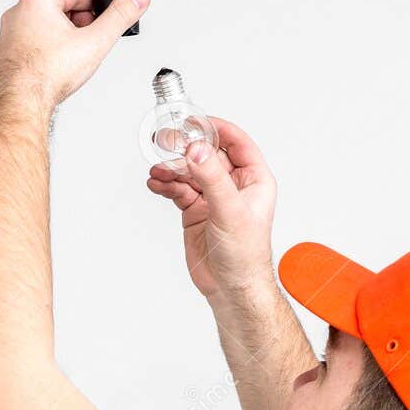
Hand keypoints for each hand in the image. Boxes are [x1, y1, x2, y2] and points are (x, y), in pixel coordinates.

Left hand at [0, 0, 149, 105]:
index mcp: (37, 1)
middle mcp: (19, 12)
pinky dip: (50, 49)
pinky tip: (58, 65)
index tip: (105, 17)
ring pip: (49, 26)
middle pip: (62, 8)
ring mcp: (11, 32)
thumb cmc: (47, 73)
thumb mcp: (95, 41)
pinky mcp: (8, 50)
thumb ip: (119, 17)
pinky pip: (36, 41)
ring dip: (66, 37)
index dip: (96, 6)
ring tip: (74, 56)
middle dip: (81, 24)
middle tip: (90, 41)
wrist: (22, 102)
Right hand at [146, 119, 277, 303]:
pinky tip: (156, 184)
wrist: (230, 288)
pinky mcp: (195, 211)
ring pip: (189, 172)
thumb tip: (196, 150)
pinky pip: (178, 190)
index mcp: (254, 179)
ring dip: (171, 170)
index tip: (194, 121)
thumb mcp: (230, 211)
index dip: (215, 128)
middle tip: (164, 143)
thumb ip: (212, 178)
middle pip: (206, 155)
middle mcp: (234, 185)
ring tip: (157, 172)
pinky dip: (165, 185)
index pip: (236, 142)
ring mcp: (213, 197)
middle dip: (185, 150)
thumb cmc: (245, 255)